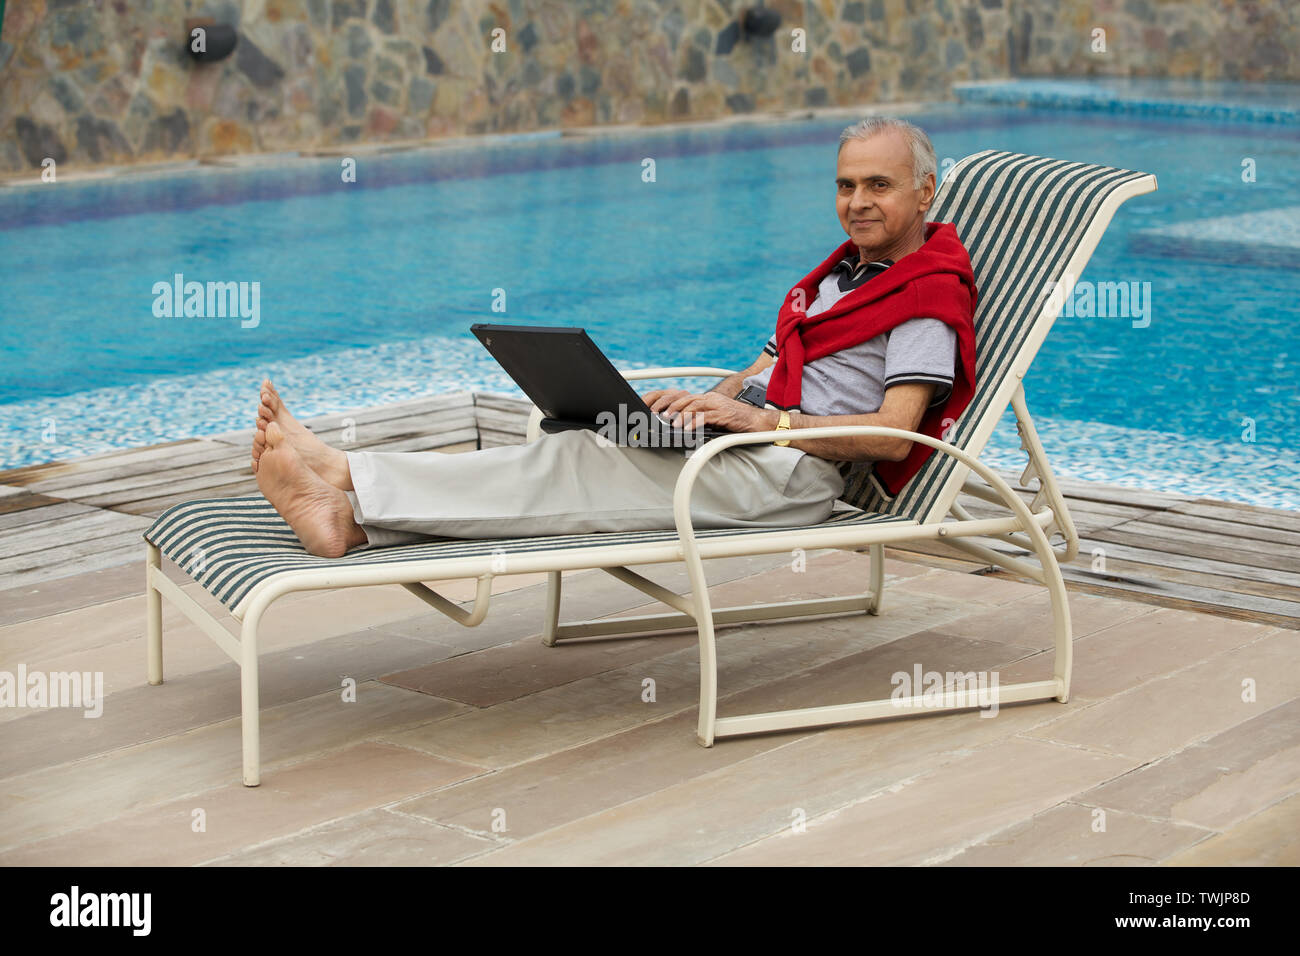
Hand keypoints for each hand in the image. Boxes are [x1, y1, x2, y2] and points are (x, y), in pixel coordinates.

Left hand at [642, 389, 772, 431]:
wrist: (756, 422)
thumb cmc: (735, 422)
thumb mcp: (714, 418)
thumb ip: (699, 418)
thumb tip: (680, 426)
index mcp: (707, 398)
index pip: (684, 396)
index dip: (669, 402)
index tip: (657, 409)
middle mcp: (711, 398)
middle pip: (686, 398)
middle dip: (671, 407)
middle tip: (659, 416)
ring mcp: (717, 405)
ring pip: (694, 406)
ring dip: (681, 415)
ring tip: (672, 423)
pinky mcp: (723, 414)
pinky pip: (705, 417)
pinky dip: (694, 423)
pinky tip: (687, 429)